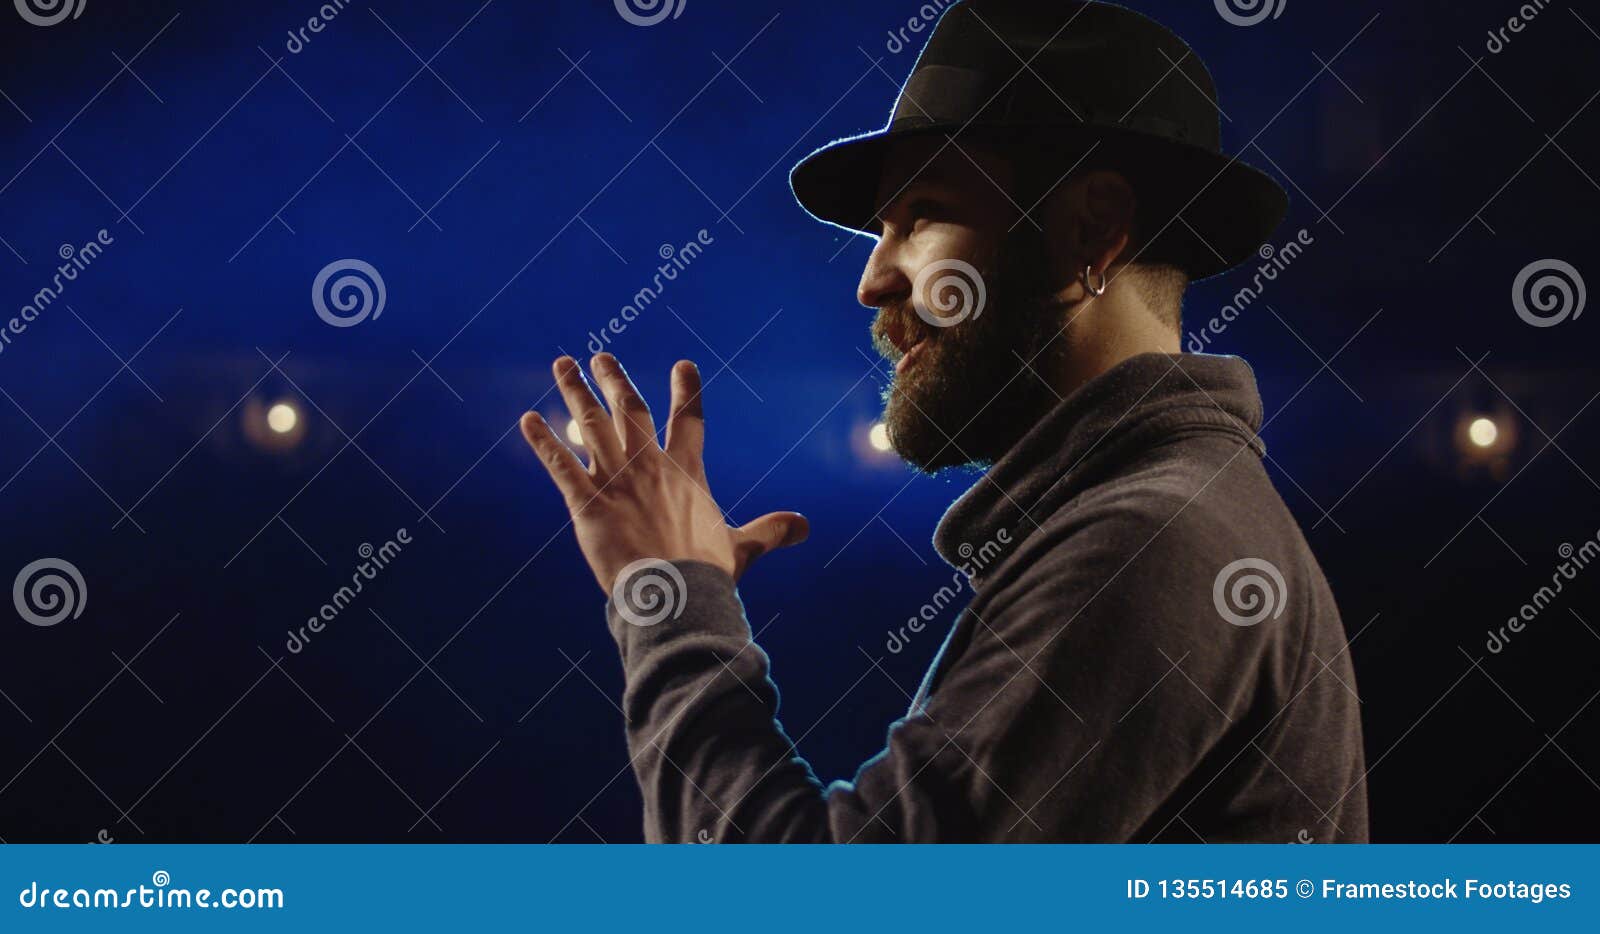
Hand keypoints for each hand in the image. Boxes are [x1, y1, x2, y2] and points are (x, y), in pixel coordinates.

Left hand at [519, 353, 808, 594]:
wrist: (673, 595)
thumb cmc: (706, 575)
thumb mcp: (742, 548)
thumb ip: (770, 531)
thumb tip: (805, 525)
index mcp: (685, 474)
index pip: (688, 422)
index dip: (687, 392)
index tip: (683, 365)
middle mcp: (648, 466)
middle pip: (630, 410)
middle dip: (615, 380)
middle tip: (601, 357)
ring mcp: (616, 480)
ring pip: (591, 425)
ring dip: (576, 392)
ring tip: (563, 363)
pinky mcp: (586, 503)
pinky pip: (560, 465)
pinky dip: (542, 441)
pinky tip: (527, 419)